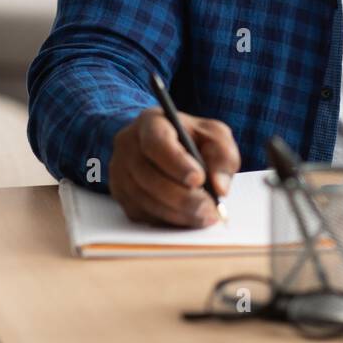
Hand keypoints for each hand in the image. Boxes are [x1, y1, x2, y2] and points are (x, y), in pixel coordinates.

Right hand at [109, 107, 240, 226]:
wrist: (170, 145)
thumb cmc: (193, 139)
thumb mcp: (215, 136)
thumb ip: (223, 156)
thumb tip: (220, 188)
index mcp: (151, 122)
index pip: (156, 142)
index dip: (176, 163)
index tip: (199, 179)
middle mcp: (128, 144)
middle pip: (148, 175)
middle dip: (181, 197)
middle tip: (208, 208)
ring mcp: (119, 170)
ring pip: (143, 198)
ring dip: (176, 213)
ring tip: (204, 217)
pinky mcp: (120, 193)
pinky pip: (140, 213)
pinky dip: (166, 220)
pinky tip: (187, 218)